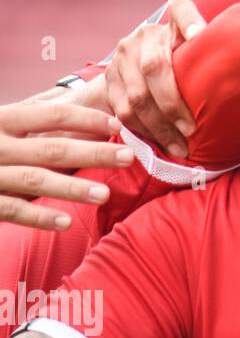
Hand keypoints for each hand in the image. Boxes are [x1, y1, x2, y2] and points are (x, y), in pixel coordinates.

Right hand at [0, 102, 134, 229]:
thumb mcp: (0, 130)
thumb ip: (28, 127)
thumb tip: (81, 126)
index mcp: (1, 120)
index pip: (52, 114)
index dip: (86, 119)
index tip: (117, 125)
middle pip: (51, 147)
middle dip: (92, 152)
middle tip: (128, 156)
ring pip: (34, 180)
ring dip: (71, 187)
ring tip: (104, 194)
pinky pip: (10, 209)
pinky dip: (38, 217)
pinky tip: (65, 223)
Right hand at [103, 0, 203, 156]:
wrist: (138, 62)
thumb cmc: (185, 61)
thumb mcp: (198, 51)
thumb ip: (214, 50)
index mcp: (170, 24)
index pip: (181, 11)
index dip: (190, 21)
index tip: (200, 35)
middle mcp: (142, 36)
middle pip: (154, 68)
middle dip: (173, 103)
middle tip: (192, 128)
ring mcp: (121, 58)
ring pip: (136, 97)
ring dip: (159, 126)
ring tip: (180, 147)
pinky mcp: (109, 80)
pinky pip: (123, 111)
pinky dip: (143, 130)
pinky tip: (161, 143)